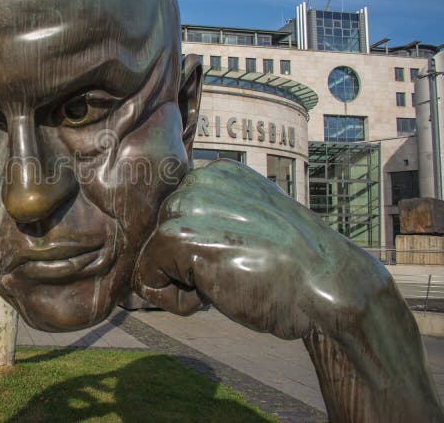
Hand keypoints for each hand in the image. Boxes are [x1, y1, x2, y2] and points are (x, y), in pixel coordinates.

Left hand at [133, 159, 442, 421]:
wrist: (330, 286)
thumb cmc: (291, 269)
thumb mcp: (248, 227)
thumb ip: (211, 221)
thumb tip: (164, 238)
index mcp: (217, 174)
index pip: (174, 221)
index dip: (197, 254)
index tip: (238, 258)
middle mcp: (198, 180)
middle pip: (156, 240)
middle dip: (186, 268)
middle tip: (235, 272)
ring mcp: (188, 203)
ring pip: (149, 260)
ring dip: (183, 285)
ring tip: (229, 280)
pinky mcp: (179, 233)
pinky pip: (147, 280)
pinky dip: (177, 302)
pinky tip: (218, 293)